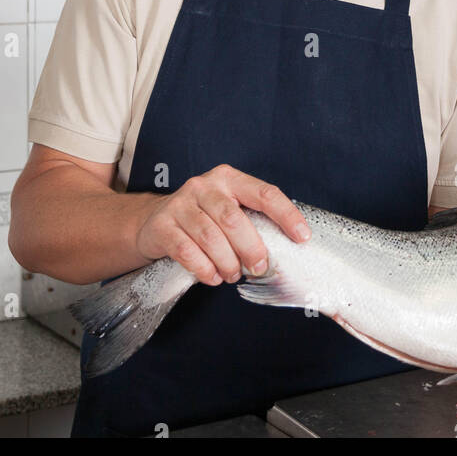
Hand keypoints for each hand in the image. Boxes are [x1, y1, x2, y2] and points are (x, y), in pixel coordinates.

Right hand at [134, 164, 310, 287]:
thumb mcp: (226, 207)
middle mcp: (204, 186)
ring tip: (232, 275)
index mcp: (228, 178)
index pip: (264, 193)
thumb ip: (249, 219)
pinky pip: (187, 251)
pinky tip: (212, 276)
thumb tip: (283, 247)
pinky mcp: (163, 225)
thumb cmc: (202, 217)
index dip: (286, 214)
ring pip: (210, 237)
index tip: (302, 237)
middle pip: (234, 219)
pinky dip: (204, 269)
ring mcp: (181, 204)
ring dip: (227, 263)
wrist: (154, 220)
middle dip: (251, 248)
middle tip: (259, 267)